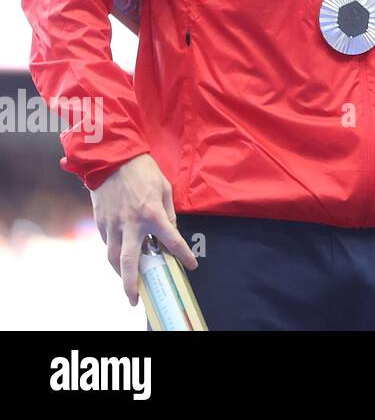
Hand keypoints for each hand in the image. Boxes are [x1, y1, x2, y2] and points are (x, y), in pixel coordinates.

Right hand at [89, 154, 197, 305]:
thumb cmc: (143, 171)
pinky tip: (120, 257)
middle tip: (134, 299)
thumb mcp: (165, 188)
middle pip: (129, 261)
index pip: (171, 241)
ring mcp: (112, 224)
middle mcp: (131, 223)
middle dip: (131, 283)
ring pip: (112, 257)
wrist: (112, 158)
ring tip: (127, 283)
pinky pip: (106, 243)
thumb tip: (169, 231)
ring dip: (119, 273)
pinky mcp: (100, 222)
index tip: (190, 265)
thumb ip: (168, 212)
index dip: (183, 255)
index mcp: (152, 214)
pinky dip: (113, 253)